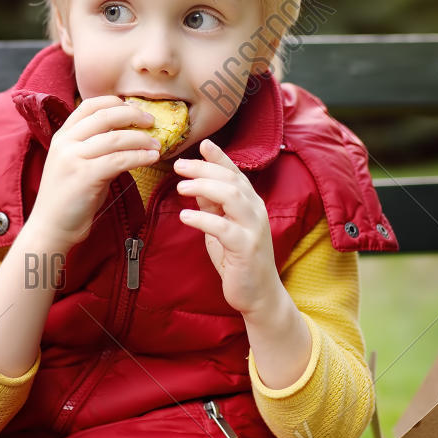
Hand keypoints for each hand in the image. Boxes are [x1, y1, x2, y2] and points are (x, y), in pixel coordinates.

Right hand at [27, 95, 160, 251]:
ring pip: (116, 138)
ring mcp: (73, 158)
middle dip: (133, 115)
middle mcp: (66, 142)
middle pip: (105, 116)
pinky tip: (151, 158)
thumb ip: (95, 147)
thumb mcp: (77, 164)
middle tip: (151, 122)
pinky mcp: (85, 176)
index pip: (89, 105)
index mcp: (62, 136)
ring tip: (156, 145)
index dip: (115, 102)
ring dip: (141, 139)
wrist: (51, 227)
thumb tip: (128, 134)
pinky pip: (120, 160)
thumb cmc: (69, 197)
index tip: (134, 109)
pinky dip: (140, 157)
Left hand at [174, 137, 283, 317]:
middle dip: (203, 169)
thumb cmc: (238, 259)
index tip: (202, 143)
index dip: (219, 157)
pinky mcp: (246, 248)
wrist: (258, 293)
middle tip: (179, 166)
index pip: (235, 172)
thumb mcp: (222, 226)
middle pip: (230, 179)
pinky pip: (223, 228)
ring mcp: (253, 228)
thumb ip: (213, 205)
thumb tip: (196, 183)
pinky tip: (185, 216)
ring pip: (231, 196)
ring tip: (180, 187)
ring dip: (204, 187)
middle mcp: (255, 211)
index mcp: (250, 203)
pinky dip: (202, 219)